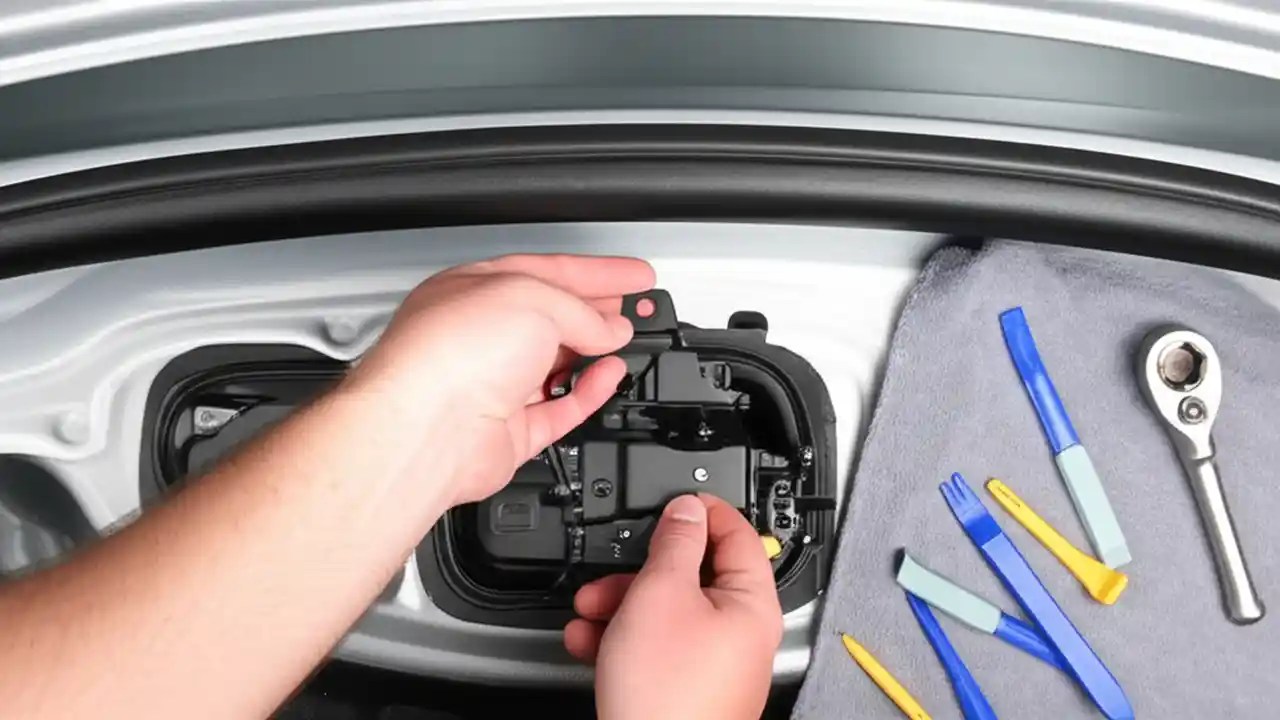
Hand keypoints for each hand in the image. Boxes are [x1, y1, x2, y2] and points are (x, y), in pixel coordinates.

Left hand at [343, 254, 655, 506]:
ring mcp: (491, 386)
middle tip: (636, 307)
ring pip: (553, 368)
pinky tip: (608, 377)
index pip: (546, 274)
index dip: (595, 273)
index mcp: (476, 290)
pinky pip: (557, 411)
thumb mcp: (534, 300)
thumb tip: (609, 327)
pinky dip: (586, 394)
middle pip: (550, 320)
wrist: (427, 428)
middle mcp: (480, 337)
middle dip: (596, 312)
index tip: (632, 276)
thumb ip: (580, 311)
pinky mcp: (505, 434)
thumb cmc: (452, 354)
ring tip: (628, 342)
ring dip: (593, 354)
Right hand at [565, 494, 783, 719]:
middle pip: (693, 576)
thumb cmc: (669, 695)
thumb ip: (674, 544)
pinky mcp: (687, 689)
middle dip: (641, 570)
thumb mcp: (661, 594)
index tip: (677, 499)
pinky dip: (623, 638)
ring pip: (666, 612)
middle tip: (613, 570)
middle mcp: (740, 634)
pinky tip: (589, 641)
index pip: (738, 535)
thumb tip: (687, 509)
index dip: (704, 510)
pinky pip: (656, 647)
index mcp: (751, 604)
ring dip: (621, 605)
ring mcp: (714, 664)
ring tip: (589, 611)